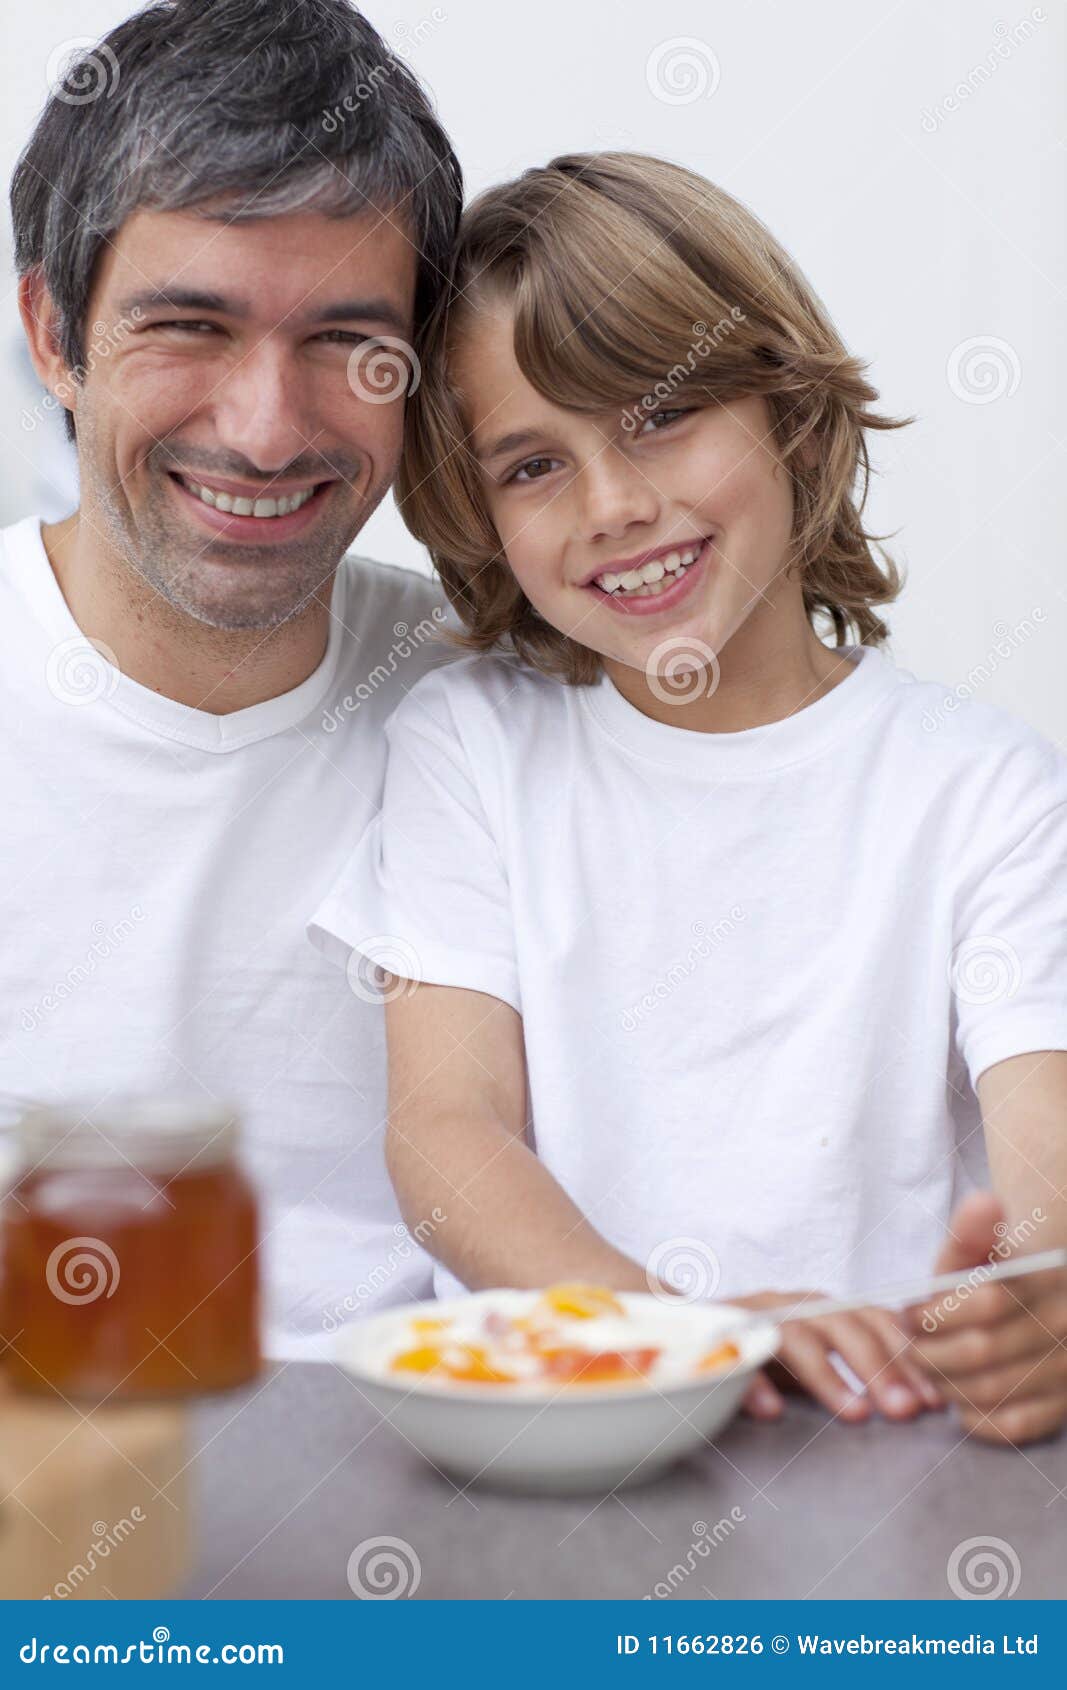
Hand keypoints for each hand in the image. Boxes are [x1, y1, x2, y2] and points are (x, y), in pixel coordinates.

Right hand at [733, 1289, 943, 1423]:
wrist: (684, 1328)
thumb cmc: (763, 1349)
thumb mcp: (814, 1355)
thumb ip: (854, 1367)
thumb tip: (916, 1399)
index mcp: (824, 1307)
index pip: (875, 1320)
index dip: (908, 1356)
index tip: (935, 1400)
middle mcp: (793, 1304)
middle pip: (842, 1324)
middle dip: (879, 1366)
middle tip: (905, 1410)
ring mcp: (754, 1315)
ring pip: (796, 1336)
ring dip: (829, 1376)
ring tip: (856, 1415)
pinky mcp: (714, 1334)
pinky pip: (736, 1357)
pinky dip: (754, 1382)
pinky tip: (771, 1411)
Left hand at [906, 1192, 1066, 1445]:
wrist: (1038, 1299)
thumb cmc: (994, 1274)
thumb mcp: (979, 1249)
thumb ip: (972, 1234)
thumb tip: (983, 1202)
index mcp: (1044, 1279)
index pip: (986, 1302)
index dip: (934, 1312)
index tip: (908, 1314)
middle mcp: (1064, 1322)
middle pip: (981, 1351)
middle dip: (930, 1351)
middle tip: (908, 1348)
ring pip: (991, 1389)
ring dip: (944, 1384)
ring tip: (927, 1369)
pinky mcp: (1063, 1405)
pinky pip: (1013, 1425)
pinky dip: (976, 1418)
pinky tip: (959, 1400)